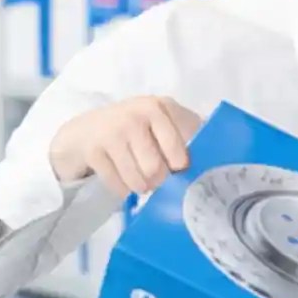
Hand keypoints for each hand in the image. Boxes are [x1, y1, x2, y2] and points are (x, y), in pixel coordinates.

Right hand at [49, 96, 200, 195]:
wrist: (84, 131)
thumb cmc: (134, 130)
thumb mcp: (160, 123)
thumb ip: (187, 134)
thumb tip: (213, 158)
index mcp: (160, 107)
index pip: (180, 149)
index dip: (181, 166)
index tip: (179, 168)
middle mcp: (136, 114)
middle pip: (158, 169)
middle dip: (159, 180)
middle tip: (156, 177)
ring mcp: (112, 131)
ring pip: (139, 180)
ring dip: (141, 187)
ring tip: (141, 180)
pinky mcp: (93, 150)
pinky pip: (119, 186)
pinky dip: (123, 190)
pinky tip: (122, 180)